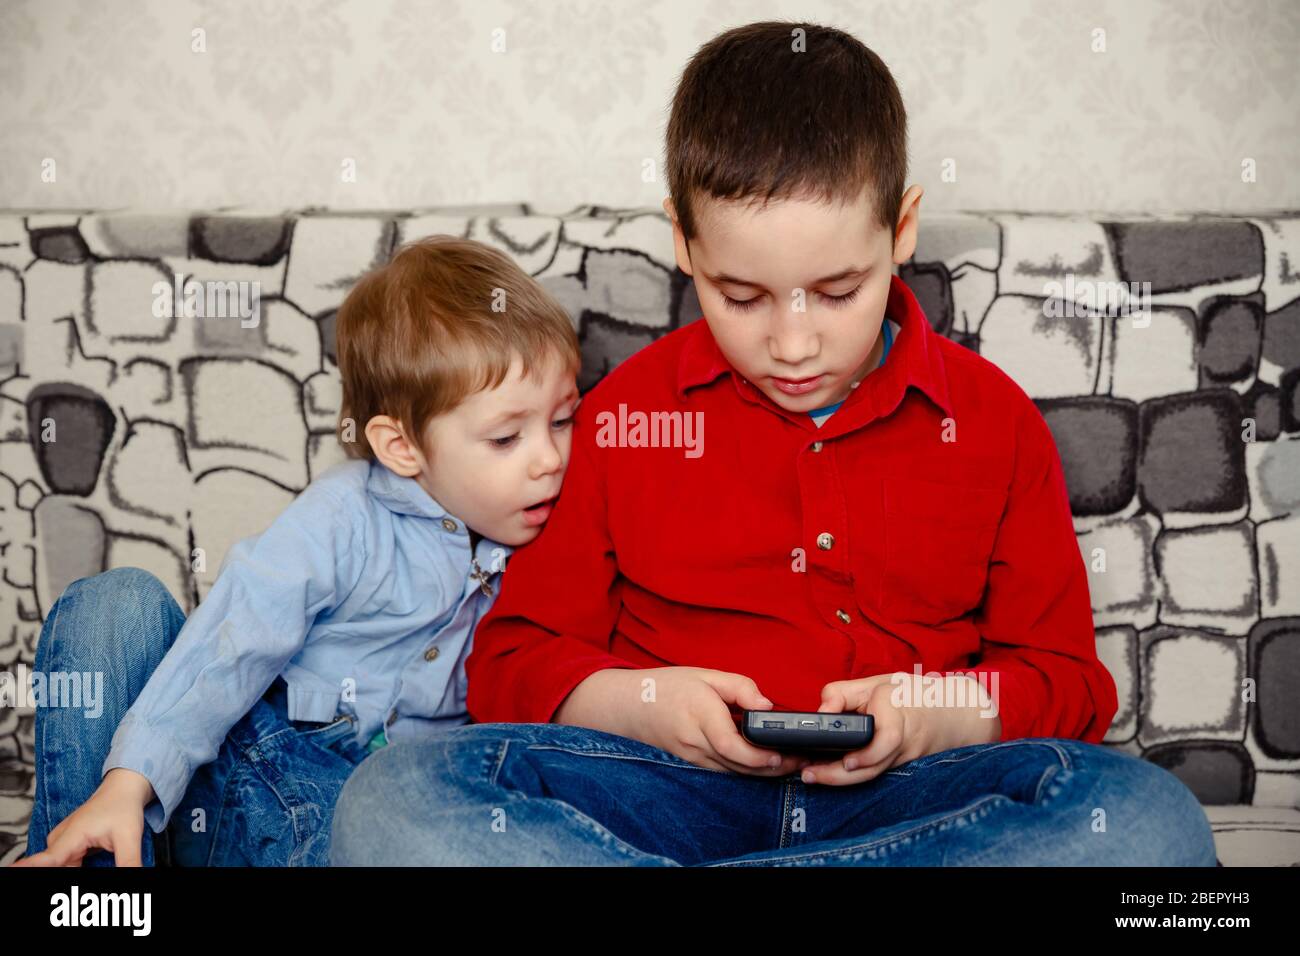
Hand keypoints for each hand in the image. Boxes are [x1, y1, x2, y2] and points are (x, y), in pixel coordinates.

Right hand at [11, 768, 155, 866]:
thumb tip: (135, 879)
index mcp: (73, 835)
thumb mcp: (130, 837)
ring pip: (63, 868)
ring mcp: (62, 845)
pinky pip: (66, 865)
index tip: (12, 870)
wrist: (122, 790)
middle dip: (71, 872)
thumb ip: (129, 863)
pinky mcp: (67, 848)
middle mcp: (60, 840)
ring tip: (96, 853)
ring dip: (75, 871)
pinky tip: (92, 859)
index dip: (31, 867)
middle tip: (93, 858)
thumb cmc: (123, 807)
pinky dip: (76, 869)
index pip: (48, 859)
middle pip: (56, 868)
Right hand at [563, 666, 808, 777]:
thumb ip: (740, 687)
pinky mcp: (693, 764)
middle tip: (799, 760)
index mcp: (700, 714)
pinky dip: (746, 770)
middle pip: (738, 765)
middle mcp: (695, 742)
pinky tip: (764, 764)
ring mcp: (693, 757)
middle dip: (771, 768)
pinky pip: (724, 772)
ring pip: (733, 773)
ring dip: (762, 772)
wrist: (630, 706)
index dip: (757, 755)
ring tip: (790, 763)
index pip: (730, 745)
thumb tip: (767, 706)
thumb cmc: (669, 687)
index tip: (779, 754)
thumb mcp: (706, 675)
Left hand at [799, 672, 999, 785]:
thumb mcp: (874, 682)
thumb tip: (820, 713)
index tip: (847, 760)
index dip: (869, 753)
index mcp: (898, 711)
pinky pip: (876, 774)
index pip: (888, 737)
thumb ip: (842, 693)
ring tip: (811, 775)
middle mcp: (905, 740)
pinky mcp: (902, 767)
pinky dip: (851, 776)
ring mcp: (905, 758)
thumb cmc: (908, 694)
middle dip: (839, 775)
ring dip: (840, 779)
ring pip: (873, 775)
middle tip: (809, 774)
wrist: (951, 712)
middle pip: (874, 766)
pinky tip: (828, 773)